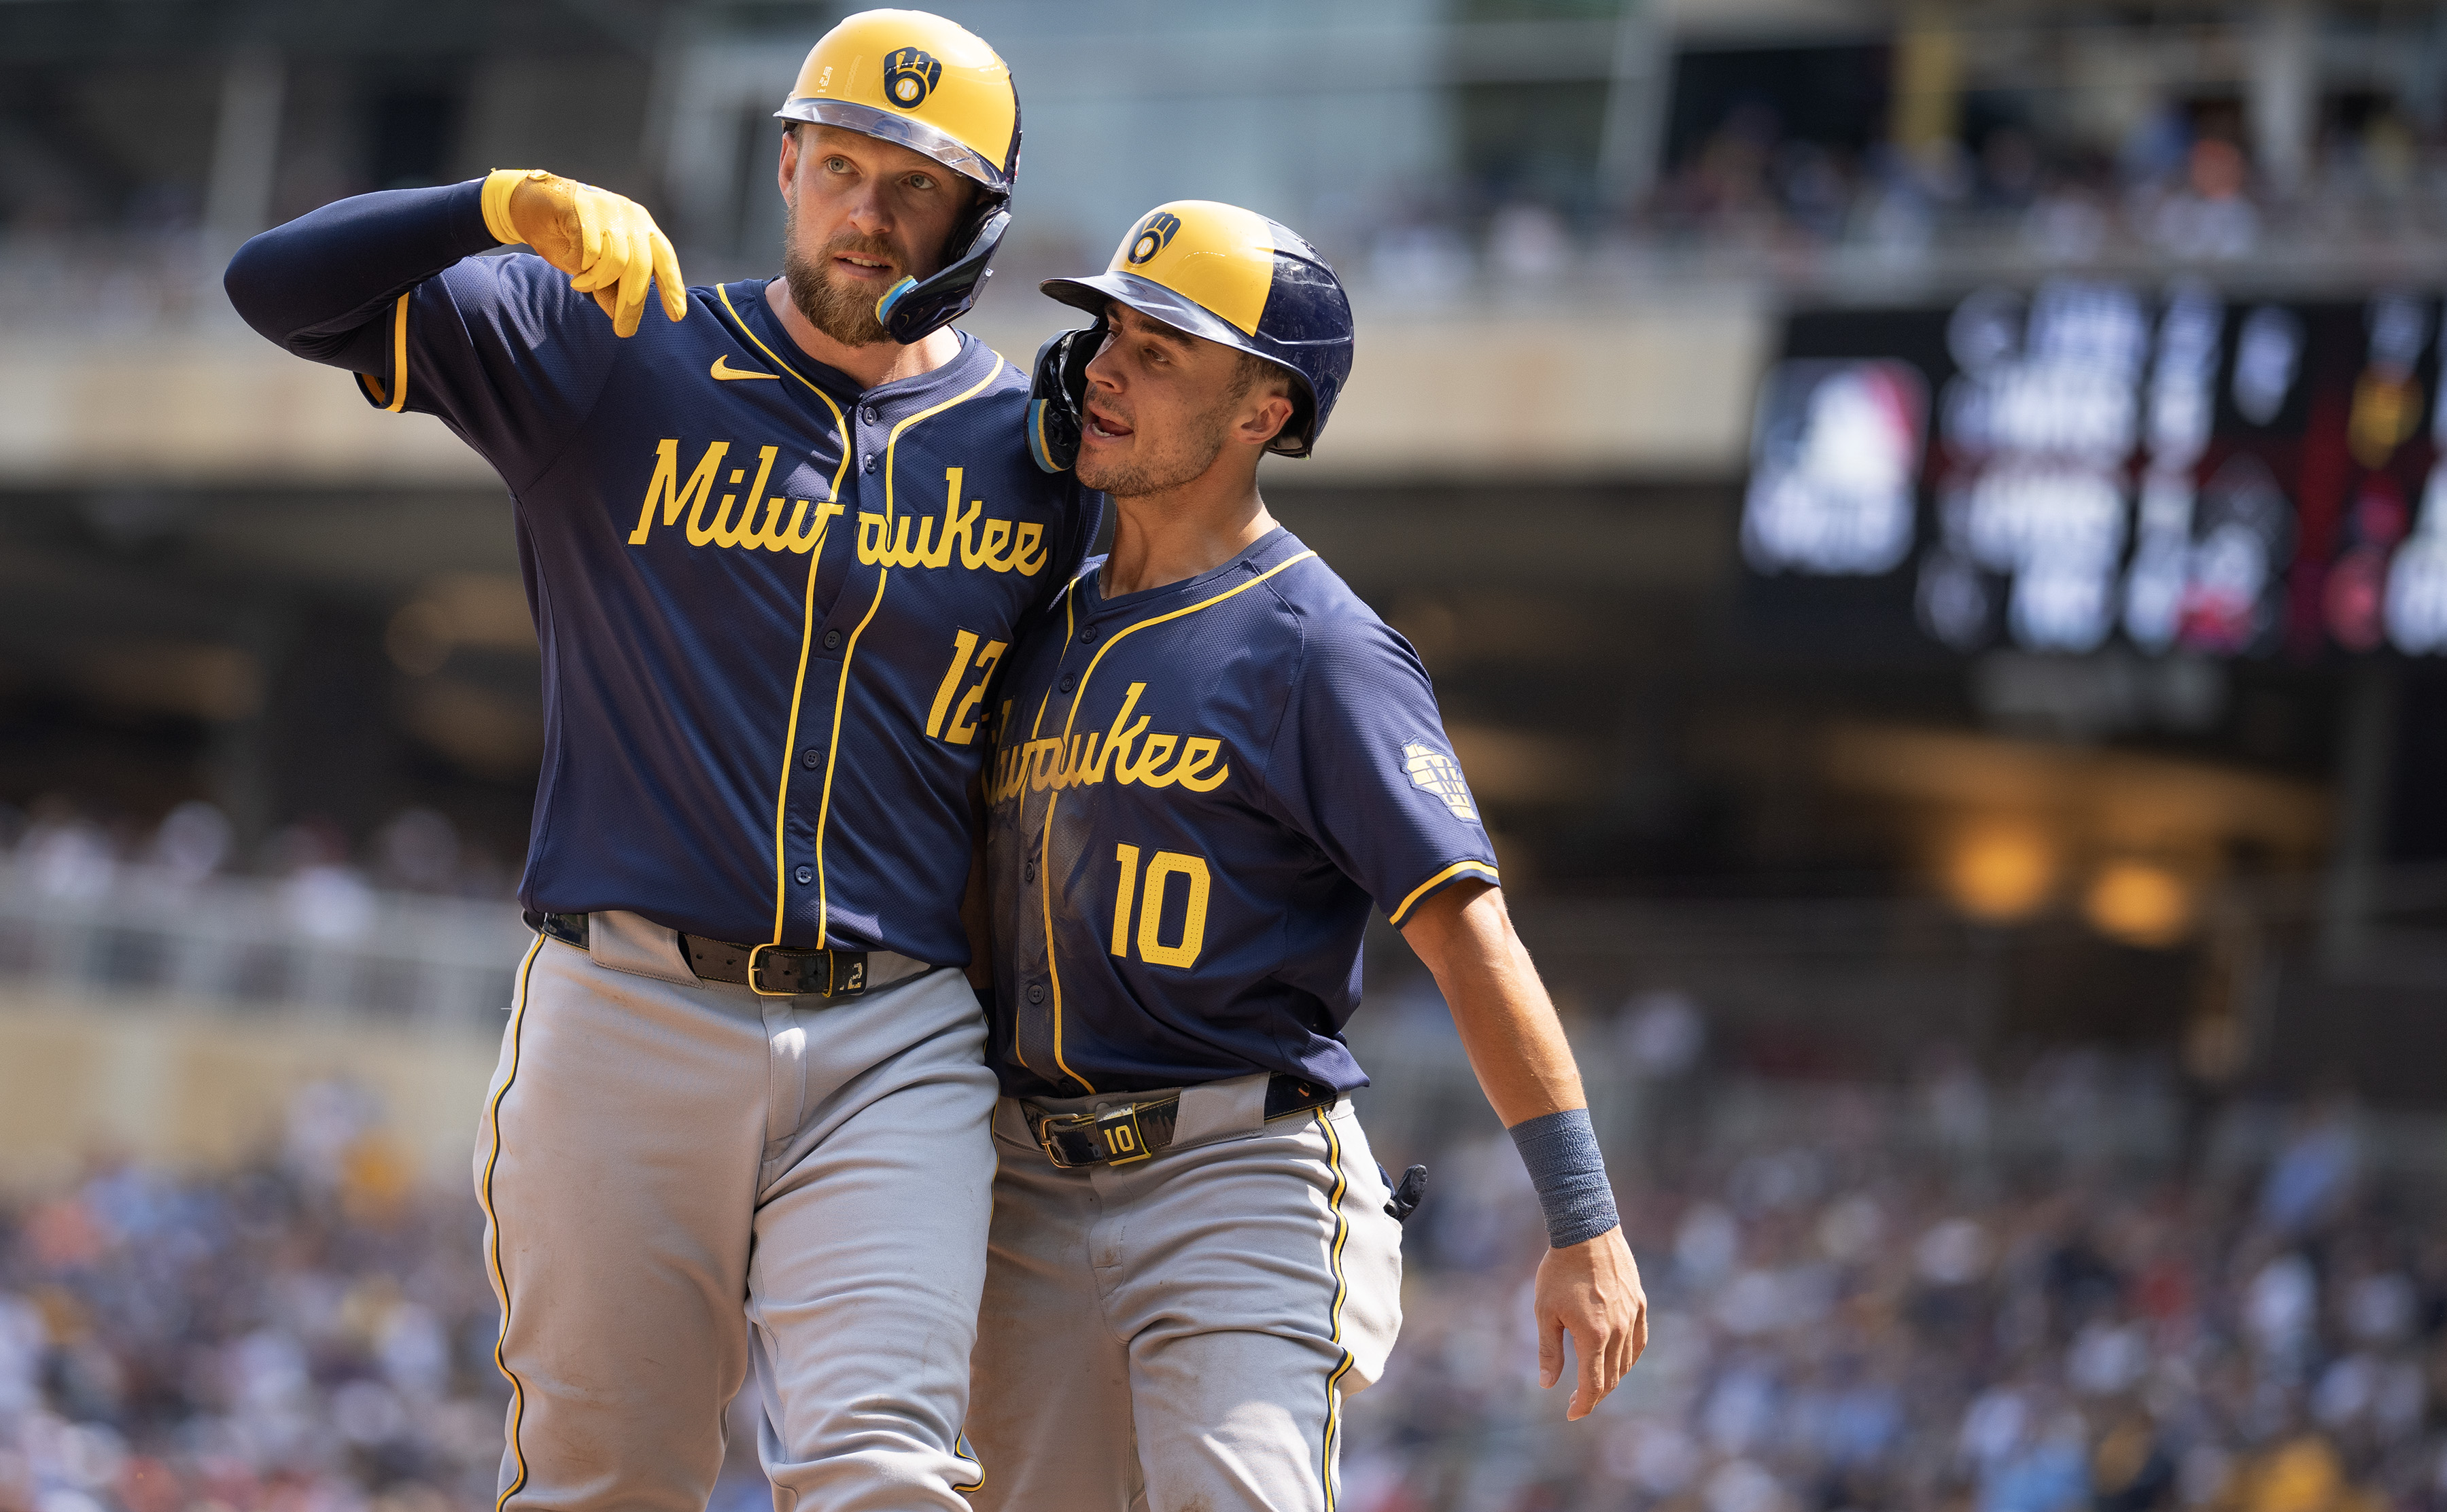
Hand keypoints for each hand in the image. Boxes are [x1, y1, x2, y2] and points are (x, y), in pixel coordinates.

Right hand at [504, 172, 686, 337]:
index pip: (665, 257)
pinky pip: (590, 251)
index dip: (672, 287)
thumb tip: (622, 315)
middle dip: (633, 303)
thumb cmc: (567, 237)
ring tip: (581, 284)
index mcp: (641, 226)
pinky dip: (582, 267)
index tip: (677, 315)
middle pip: (640, 266)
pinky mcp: (582, 207)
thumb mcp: (595, 267)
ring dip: (597, 282)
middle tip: (623, 330)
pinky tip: (572, 267)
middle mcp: (629, 215)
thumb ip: (611, 287)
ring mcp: (607, 208)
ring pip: (616, 260)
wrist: (527, 205)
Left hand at [1535, 1227, 1646, 1420]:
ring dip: (1611, 1378)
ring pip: (1627, 1362)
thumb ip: (1549, 1351)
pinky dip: (1628, 1357)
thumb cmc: (1559, 1271)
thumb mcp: (1544, 1311)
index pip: (1594, 1385)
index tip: (1571, 1414)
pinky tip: (1617, 1358)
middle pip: (1612, 1378)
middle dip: (1595, 1395)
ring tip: (1593, 1381)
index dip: (1583, 1405)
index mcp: (1594, 1336)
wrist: (1586, 1231)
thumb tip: (1548, 1385)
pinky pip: (1638, 1341)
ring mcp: (1632, 1316)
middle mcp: (1618, 1331)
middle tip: (1577, 1400)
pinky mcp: (1639, 1303)